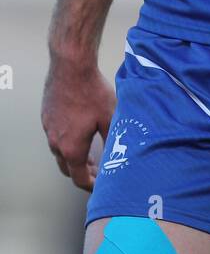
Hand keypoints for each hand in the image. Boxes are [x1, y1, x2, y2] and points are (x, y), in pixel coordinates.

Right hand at [41, 55, 115, 191]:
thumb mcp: (110, 118)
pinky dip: (67, 142)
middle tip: (97, 171)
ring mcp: (49, 129)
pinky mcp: (47, 117)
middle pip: (67, 168)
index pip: (79, 179)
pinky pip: (56, 137)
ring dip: (74, 157)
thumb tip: (119, 156)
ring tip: (90, 152)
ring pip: (60, 153)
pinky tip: (80, 132)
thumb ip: (112, 142)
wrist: (71, 66)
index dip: (91, 186)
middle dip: (83, 173)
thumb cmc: (91, 90)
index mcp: (71, 148)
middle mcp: (56, 142)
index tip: (99, 187)